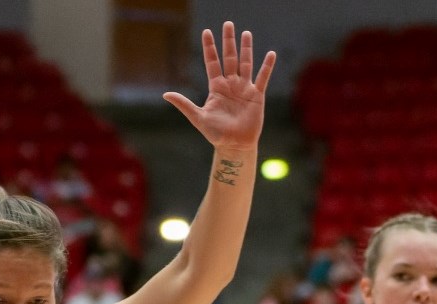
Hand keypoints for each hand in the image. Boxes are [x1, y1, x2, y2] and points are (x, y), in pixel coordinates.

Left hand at [162, 23, 274, 152]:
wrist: (233, 145)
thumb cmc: (215, 133)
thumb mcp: (198, 116)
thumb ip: (184, 104)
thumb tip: (165, 94)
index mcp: (216, 87)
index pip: (212, 62)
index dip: (209, 47)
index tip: (207, 32)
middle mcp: (230, 84)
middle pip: (229, 58)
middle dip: (228, 41)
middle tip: (228, 24)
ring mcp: (244, 88)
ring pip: (246, 63)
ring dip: (246, 48)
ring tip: (246, 33)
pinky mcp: (257, 95)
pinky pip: (262, 78)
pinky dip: (267, 66)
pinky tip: (270, 54)